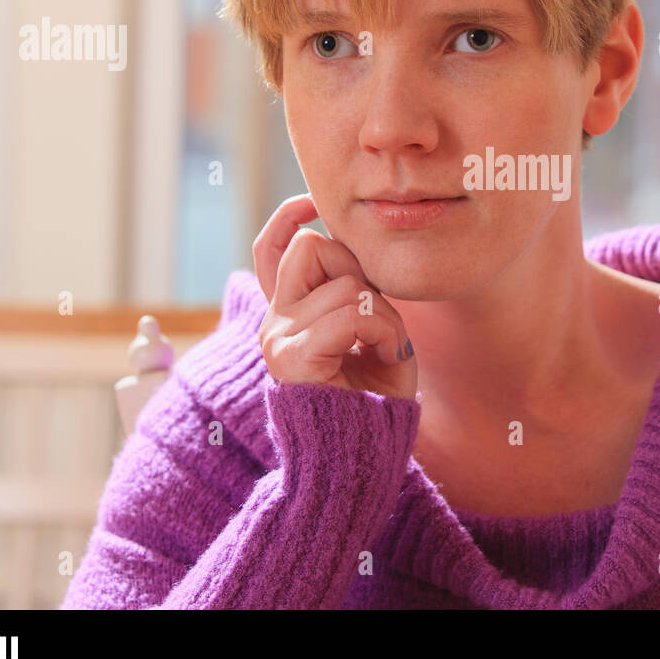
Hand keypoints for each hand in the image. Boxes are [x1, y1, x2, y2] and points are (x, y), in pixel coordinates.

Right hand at [253, 194, 416, 400]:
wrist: (365, 457)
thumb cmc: (376, 398)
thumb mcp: (373, 330)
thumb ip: (356, 290)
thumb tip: (348, 247)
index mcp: (291, 312)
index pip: (272, 249)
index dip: (289, 217)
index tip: (311, 201)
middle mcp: (276, 320)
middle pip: (314, 246)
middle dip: (361, 271)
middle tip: (379, 324)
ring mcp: (278, 337)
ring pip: (345, 282)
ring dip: (385, 313)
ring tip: (386, 349)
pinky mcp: (291, 358)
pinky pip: (352, 314)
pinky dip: (385, 332)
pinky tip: (387, 358)